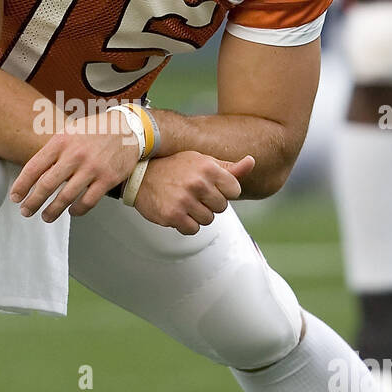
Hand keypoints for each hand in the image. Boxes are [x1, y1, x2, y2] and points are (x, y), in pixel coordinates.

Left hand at [10, 114, 140, 220]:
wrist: (129, 128)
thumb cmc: (96, 131)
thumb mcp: (70, 132)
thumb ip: (53, 150)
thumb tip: (34, 172)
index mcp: (62, 141)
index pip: (34, 167)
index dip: (22, 185)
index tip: (15, 197)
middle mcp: (75, 155)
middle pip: (47, 185)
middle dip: (32, 202)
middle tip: (26, 211)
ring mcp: (92, 168)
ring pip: (66, 197)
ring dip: (52, 211)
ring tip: (46, 216)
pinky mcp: (107, 179)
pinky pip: (88, 202)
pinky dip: (77, 210)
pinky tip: (72, 211)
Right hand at [131, 152, 254, 234]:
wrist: (140, 176)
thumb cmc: (175, 167)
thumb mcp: (201, 161)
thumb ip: (228, 167)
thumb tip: (252, 161)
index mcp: (208, 167)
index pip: (235, 190)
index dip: (223, 191)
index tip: (210, 187)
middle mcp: (198, 183)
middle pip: (222, 207)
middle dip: (210, 204)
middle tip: (193, 194)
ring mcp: (185, 200)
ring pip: (208, 220)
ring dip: (197, 215)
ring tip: (183, 202)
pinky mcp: (173, 215)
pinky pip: (193, 230)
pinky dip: (186, 225)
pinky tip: (176, 211)